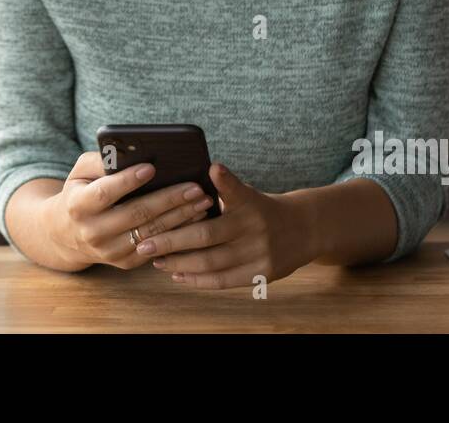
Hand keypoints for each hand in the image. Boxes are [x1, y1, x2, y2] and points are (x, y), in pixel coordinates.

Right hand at [43, 152, 214, 269]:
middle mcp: (92, 232)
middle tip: (194, 187)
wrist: (66, 233)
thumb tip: (132, 152)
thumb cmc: (80, 191)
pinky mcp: (124, 262)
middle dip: (168, 199)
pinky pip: (156, 247)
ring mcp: (108, 251)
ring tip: (202, 200)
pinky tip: (194, 217)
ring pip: (150, 233)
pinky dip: (177, 232)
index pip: (104, 193)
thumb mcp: (81, 172)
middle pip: (136, 214)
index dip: (127, 181)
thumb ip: (102, 160)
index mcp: (78, 205)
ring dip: (180, 217)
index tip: (151, 167)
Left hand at [132, 162, 313, 288]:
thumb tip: (187, 182)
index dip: (225, 181)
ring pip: (211, 262)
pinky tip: (177, 275)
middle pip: (207, 235)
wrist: (304, 229)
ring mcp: (259, 253)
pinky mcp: (262, 274)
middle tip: (145, 242)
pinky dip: (197, 280)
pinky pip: (224, 280)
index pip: (235, 190)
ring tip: (155, 260)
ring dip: (179, 262)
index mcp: (251, 202)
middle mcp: (255, 227)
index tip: (213, 168)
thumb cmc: (262, 209)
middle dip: (172, 240)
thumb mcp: (248, 193)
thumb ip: (223, 190)